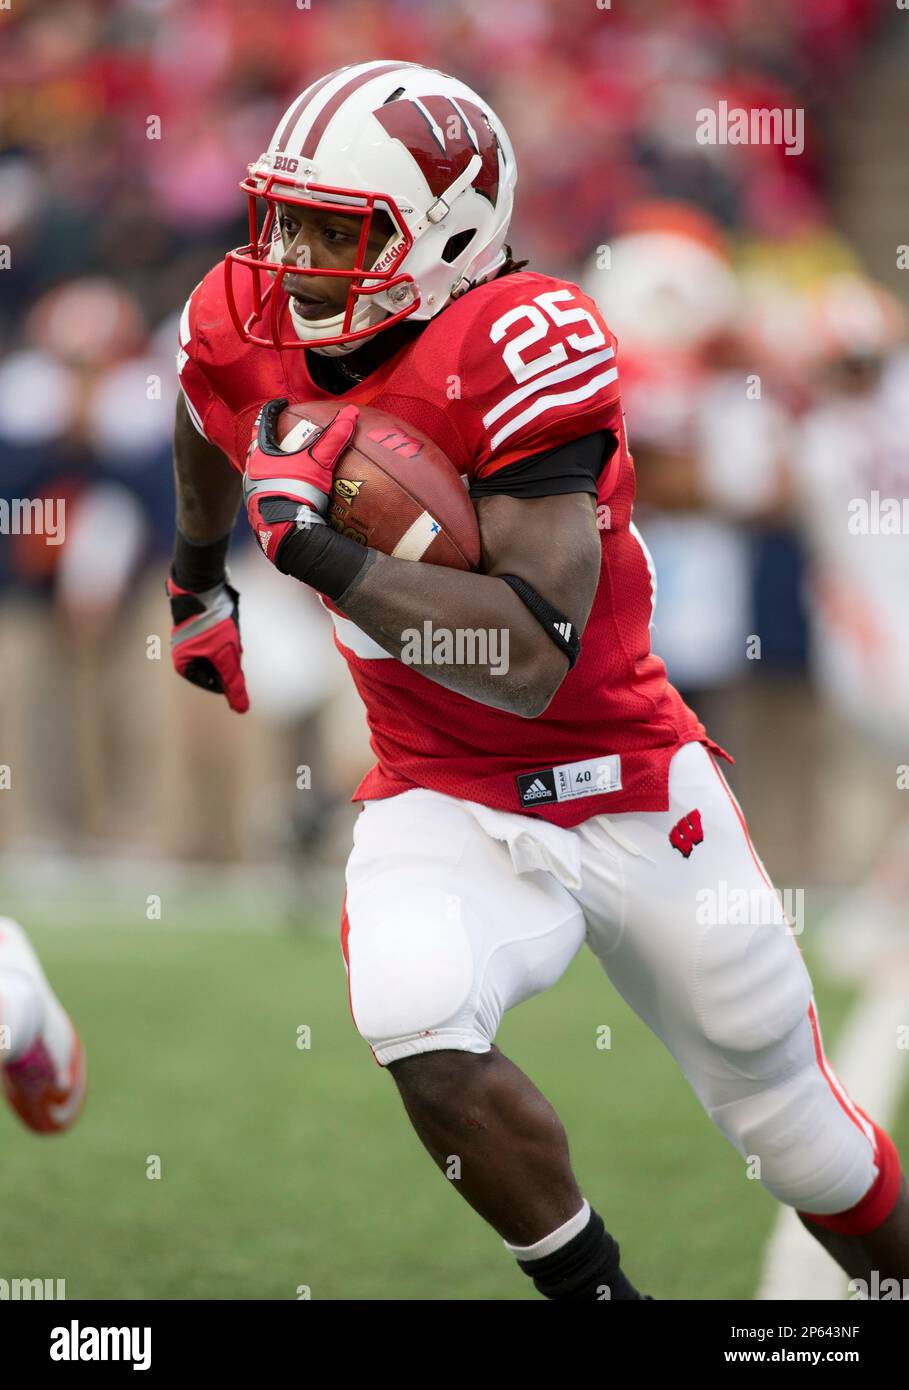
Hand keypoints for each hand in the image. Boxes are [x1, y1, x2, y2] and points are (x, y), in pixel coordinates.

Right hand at [166, 572, 249, 712]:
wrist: (202, 583)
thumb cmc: (211, 622)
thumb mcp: (226, 655)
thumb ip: (234, 683)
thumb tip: (241, 709)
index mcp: (184, 666)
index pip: (215, 684)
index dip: (228, 672)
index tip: (228, 652)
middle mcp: (182, 654)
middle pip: (218, 668)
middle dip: (228, 656)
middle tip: (230, 638)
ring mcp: (189, 639)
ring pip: (219, 652)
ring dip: (228, 643)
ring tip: (228, 628)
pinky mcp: (197, 625)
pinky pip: (217, 637)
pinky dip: (226, 632)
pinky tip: (227, 620)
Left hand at [243, 397, 358, 564]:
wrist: (287, 534)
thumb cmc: (297, 492)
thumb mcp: (318, 462)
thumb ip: (334, 438)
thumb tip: (351, 413)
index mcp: (259, 457)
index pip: (262, 424)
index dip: (271, 411)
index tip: (280, 404)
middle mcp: (250, 474)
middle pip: (259, 450)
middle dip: (271, 443)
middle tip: (285, 437)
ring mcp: (253, 497)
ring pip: (261, 474)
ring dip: (273, 468)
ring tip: (288, 466)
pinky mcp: (260, 516)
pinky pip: (268, 496)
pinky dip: (277, 490)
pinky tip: (290, 495)